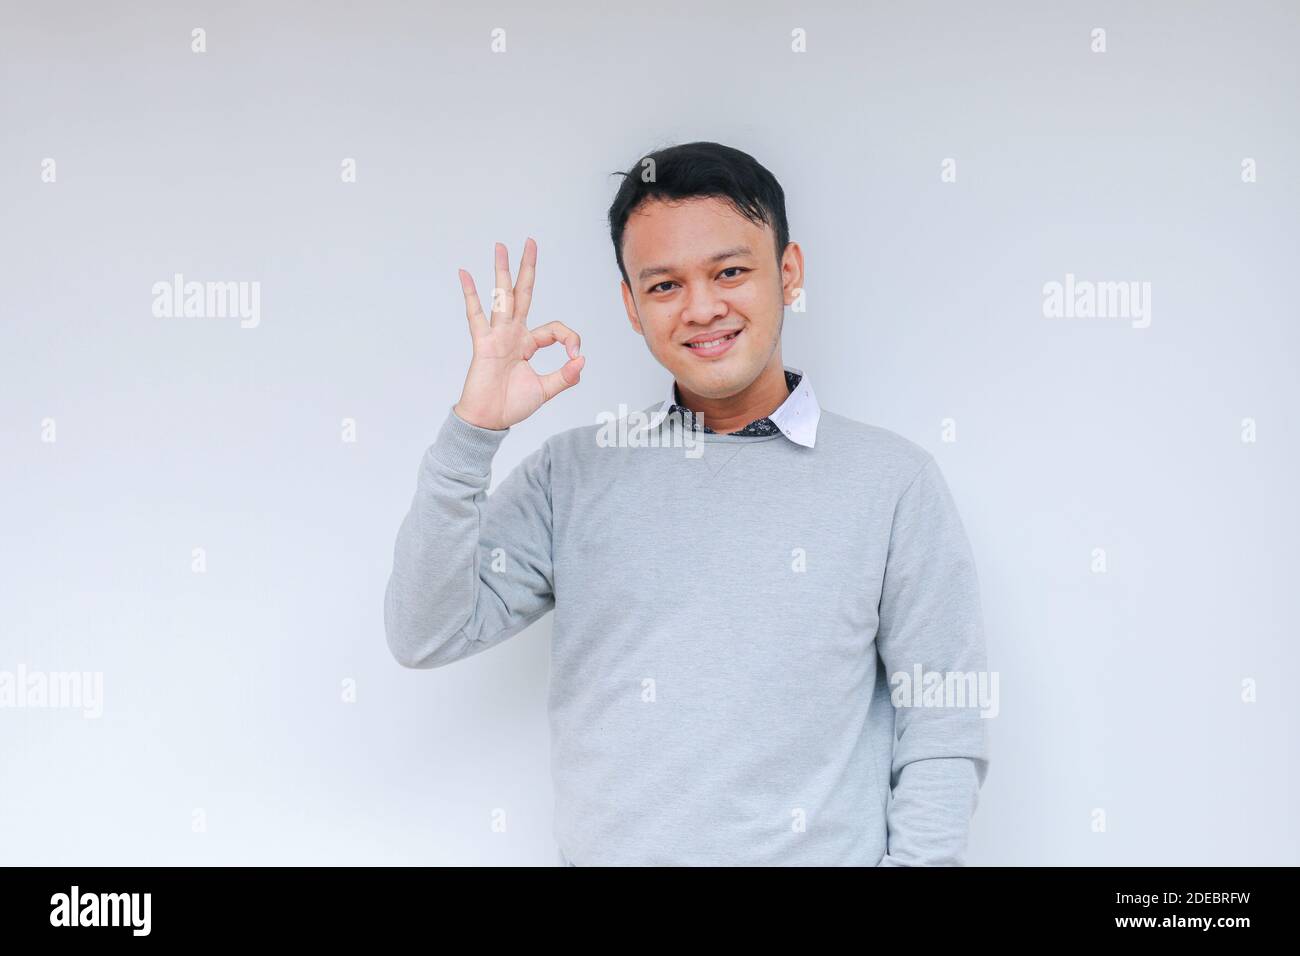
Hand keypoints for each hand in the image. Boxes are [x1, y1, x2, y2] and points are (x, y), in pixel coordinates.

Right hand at [452, 238, 584, 429]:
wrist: (489, 420)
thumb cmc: (512, 406)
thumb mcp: (546, 390)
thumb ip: (565, 376)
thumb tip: (582, 361)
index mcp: (529, 344)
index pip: (555, 329)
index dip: (570, 338)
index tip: (574, 356)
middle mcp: (513, 334)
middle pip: (523, 294)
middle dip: (527, 268)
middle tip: (530, 242)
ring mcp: (497, 336)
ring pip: (502, 297)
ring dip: (502, 271)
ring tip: (501, 247)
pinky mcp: (483, 343)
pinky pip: (476, 315)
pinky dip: (471, 295)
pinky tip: (465, 274)